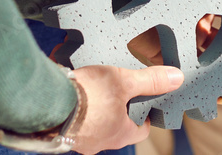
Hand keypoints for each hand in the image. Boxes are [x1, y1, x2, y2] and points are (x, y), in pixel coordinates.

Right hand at [68, 64, 183, 154]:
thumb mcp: (124, 81)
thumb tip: (176, 79)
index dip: (148, 113)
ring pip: (97, 123)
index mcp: (119, 135)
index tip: (148, 99)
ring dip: (99, 106)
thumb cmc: (86, 97)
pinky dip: (81, 106)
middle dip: (122, 108)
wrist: (45, 102)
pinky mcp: (62, 131)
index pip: (143, 130)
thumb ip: (150, 81)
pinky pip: (77, 119)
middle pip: (120, 126)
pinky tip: (78, 91)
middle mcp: (100, 142)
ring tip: (99, 86)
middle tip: (123, 88)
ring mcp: (79, 139)